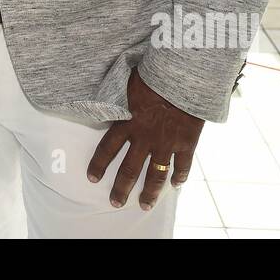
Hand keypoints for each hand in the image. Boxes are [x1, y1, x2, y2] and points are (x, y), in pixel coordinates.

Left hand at [87, 67, 204, 209]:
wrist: (182, 75)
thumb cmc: (153, 74)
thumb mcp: (127, 83)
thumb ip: (117, 96)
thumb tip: (102, 98)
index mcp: (127, 122)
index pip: (107, 148)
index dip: (99, 165)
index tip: (92, 178)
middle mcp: (144, 138)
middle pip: (130, 170)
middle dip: (121, 188)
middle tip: (115, 202)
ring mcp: (166, 143)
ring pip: (155, 175)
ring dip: (150, 192)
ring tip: (144, 205)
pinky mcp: (186, 143)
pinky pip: (182, 165)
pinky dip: (179, 177)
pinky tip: (176, 185)